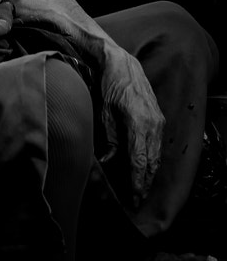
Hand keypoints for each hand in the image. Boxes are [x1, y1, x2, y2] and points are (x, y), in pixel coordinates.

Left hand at [98, 41, 164, 205]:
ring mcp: (158, 120)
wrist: (121, 63)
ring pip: (157, 155)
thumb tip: (109, 162)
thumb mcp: (104, 112)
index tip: (133, 197)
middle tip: (136, 199)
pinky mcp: (159, 117)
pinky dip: (153, 159)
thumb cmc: (109, 85)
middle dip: (145, 183)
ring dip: (150, 173)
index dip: (137, 182)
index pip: (140, 161)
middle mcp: (152, 124)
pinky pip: (158, 144)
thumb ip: (109, 139)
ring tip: (141, 188)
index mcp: (138, 123)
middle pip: (151, 162)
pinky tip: (145, 167)